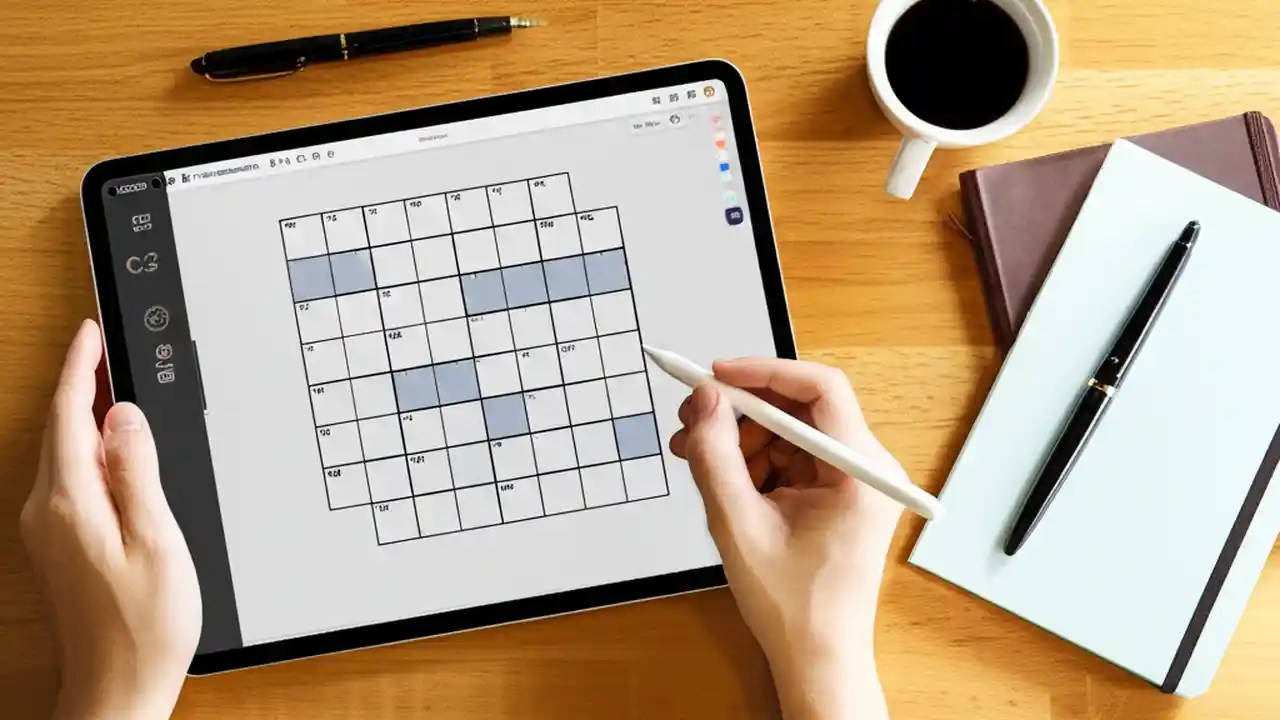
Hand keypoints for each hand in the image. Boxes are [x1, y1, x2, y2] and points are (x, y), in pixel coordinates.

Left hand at [21, 319, 199, 719]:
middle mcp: (48, 511)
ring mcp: (48, 529)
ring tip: (107, 383)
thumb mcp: (156, 539)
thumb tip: (123, 416)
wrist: (116, 687)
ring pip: (61, 452)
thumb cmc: (144, 624)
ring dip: (81, 414)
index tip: (89, 332)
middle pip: (59, 429)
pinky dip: (84, 447)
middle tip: (103, 346)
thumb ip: (137, 472)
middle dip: (78, 383)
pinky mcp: (58, 544)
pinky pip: (65, 477)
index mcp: (71, 503)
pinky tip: (107, 447)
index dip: (78, 368)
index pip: (69, 416)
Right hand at [670, 358, 904, 719]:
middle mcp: (865, 468)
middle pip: (800, 407)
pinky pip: (789, 456)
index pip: (820, 389)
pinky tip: (721, 478)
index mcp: (861, 473)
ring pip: (788, 431)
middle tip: (693, 419)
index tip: (717, 375)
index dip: (764, 372)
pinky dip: (752, 461)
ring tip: (696, 457)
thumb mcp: (739, 526)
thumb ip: (716, 458)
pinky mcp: (834, 493)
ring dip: (740, 439)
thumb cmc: (795, 607)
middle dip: (741, 411)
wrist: (817, 657)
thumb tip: (705, 401)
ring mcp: (851, 480)